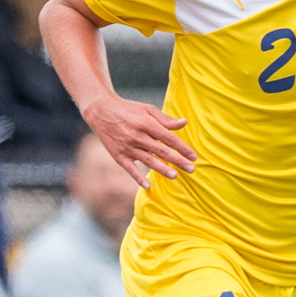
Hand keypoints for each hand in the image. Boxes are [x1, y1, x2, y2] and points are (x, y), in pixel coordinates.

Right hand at [82, 94, 196, 189]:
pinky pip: (130, 169)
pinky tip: (148, 186)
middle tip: (191, 169)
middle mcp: (137, 136)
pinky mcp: (119, 155)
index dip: (183, 148)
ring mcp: (127, 147)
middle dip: (178, 161)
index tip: (194, 156)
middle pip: (162, 151)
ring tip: (175, 176)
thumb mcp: (148, 110)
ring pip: (148, 161)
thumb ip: (166, 119)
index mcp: (146, 123)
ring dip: (162, 169)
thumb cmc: (129, 109)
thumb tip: (185, 122)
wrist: (101, 111)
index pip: (169, 138)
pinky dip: (138, 178)